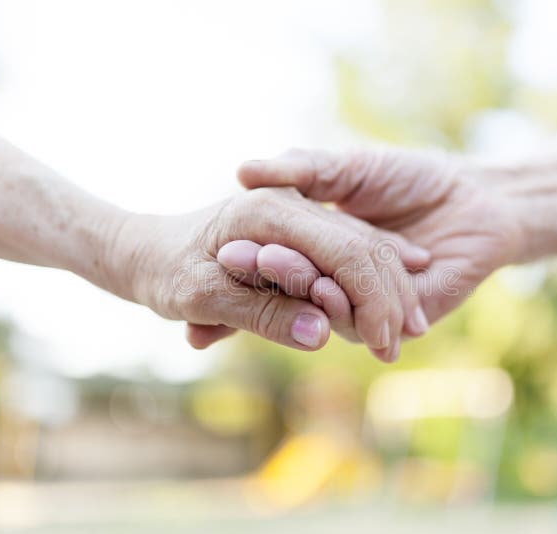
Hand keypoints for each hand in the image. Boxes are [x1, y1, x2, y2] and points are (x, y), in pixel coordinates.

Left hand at [108, 187, 425, 356]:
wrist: (141, 247)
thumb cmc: (162, 270)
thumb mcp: (202, 297)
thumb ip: (262, 312)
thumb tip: (320, 335)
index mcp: (270, 213)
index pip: (344, 254)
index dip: (372, 300)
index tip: (388, 343)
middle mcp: (289, 204)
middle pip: (361, 246)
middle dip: (391, 293)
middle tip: (412, 337)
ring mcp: (296, 210)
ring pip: (359, 243)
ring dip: (390, 282)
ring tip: (415, 322)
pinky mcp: (298, 223)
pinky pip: (347, 243)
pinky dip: (375, 265)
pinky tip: (406, 276)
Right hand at [233, 147, 523, 325]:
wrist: (478, 197)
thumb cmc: (414, 176)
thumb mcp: (349, 166)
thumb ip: (303, 170)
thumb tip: (243, 171)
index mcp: (322, 248)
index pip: (275, 260)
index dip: (246, 257)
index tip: (218, 248)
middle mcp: (339, 279)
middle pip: (289, 288)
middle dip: (261, 274)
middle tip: (231, 257)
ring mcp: (367, 302)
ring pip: (318, 308)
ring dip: (293, 286)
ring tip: (269, 262)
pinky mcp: (396, 319)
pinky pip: (358, 322)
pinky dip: (338, 304)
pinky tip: (324, 286)